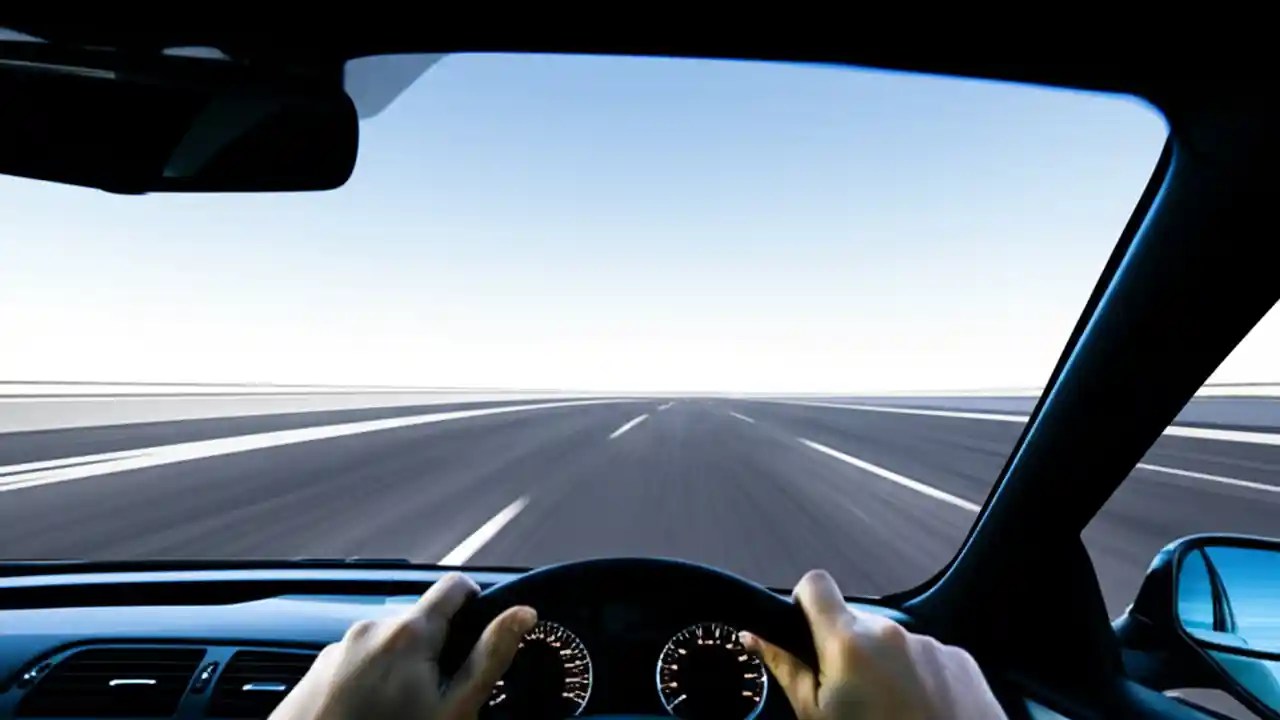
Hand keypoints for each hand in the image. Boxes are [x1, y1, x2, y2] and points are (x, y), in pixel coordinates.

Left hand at [269, 573, 535, 719]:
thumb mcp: (453, 708)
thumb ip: (490, 656)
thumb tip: (524, 612)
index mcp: (409, 631)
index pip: (455, 586)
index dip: (476, 603)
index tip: (480, 633)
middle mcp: (371, 628)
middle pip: (420, 621)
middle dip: (436, 649)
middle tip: (441, 694)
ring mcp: (338, 647)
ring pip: (387, 644)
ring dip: (401, 667)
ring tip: (401, 710)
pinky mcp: (317, 668)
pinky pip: (357, 661)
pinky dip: (371, 680)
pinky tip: (371, 712)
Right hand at [740, 570, 1005, 719]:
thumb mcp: (817, 715)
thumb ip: (785, 668)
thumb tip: (754, 637)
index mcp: (848, 642)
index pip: (814, 584)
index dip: (804, 602)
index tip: (804, 628)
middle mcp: (891, 633)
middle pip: (854, 622)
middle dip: (846, 649)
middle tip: (849, 695)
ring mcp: (931, 644)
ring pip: (891, 642)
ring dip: (884, 666)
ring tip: (888, 710)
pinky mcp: (961, 660)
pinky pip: (926, 657)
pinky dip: (918, 678)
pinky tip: (918, 711)